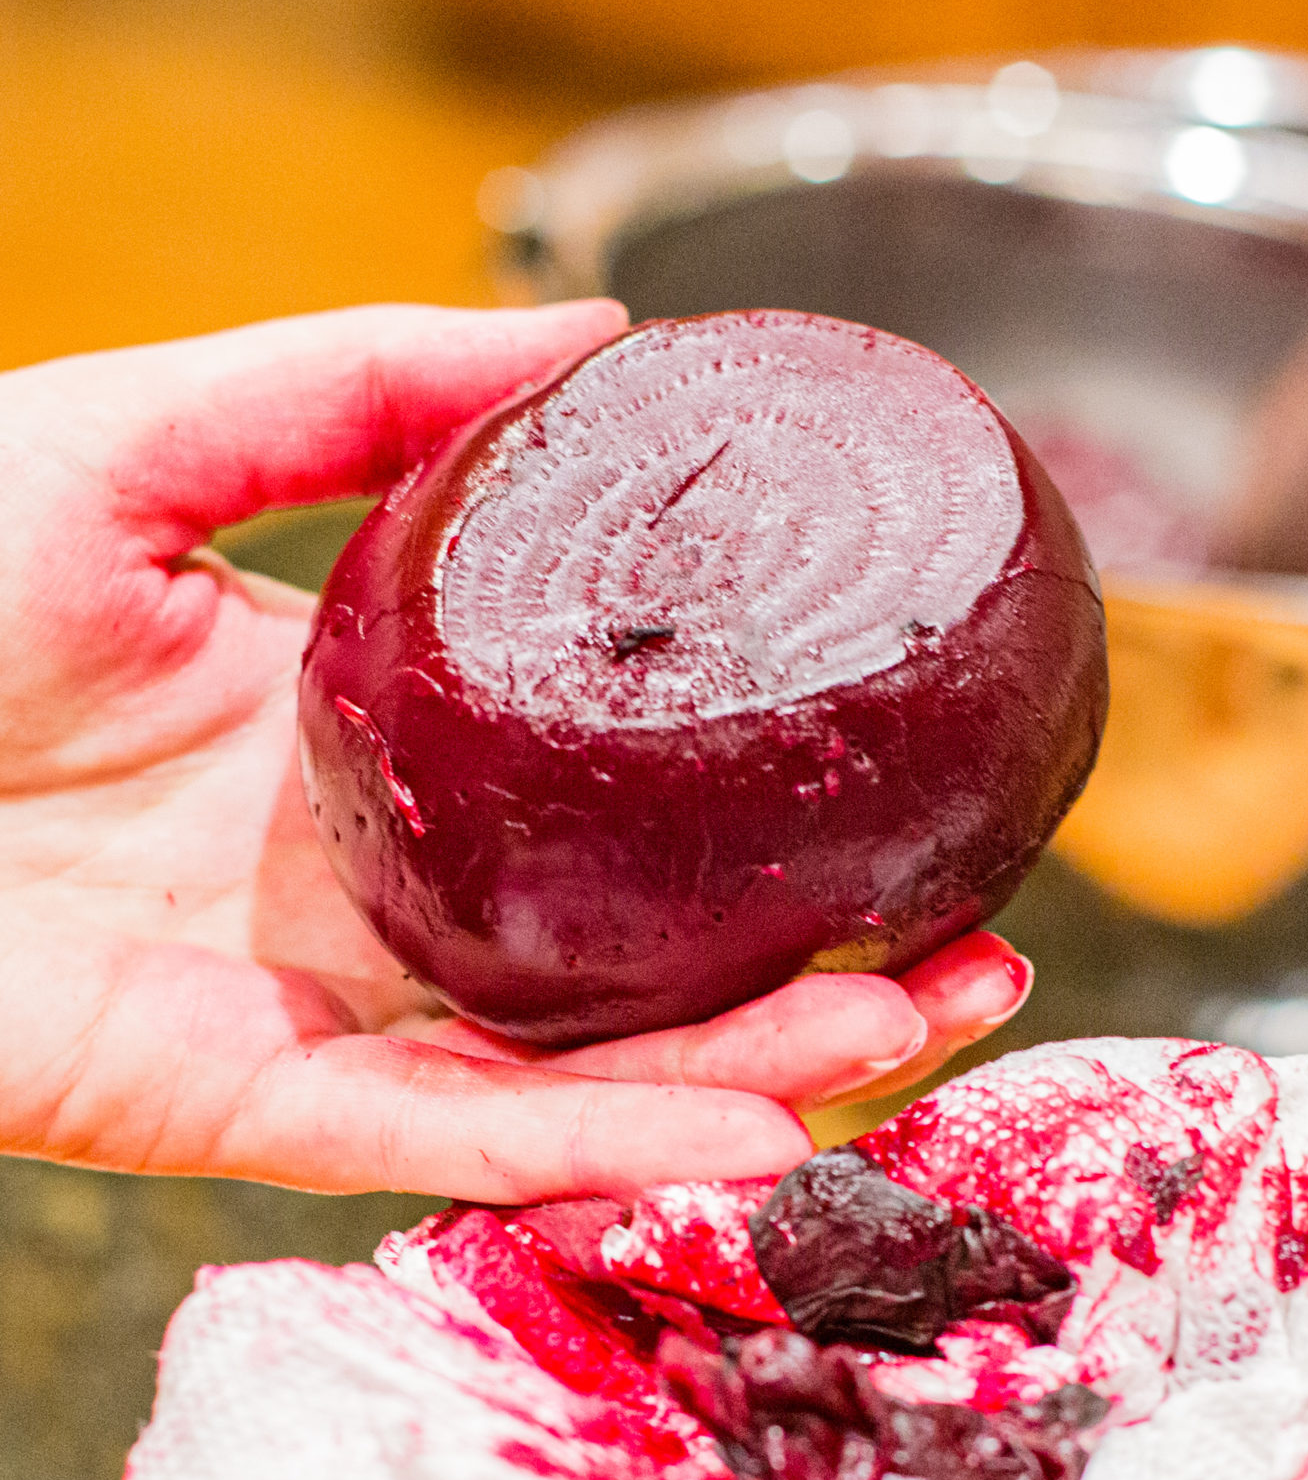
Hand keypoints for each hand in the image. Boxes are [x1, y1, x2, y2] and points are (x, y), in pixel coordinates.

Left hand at [0, 305, 1032, 1203]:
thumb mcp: (158, 436)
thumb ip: (373, 387)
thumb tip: (601, 339)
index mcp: (374, 759)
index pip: (613, 816)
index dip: (761, 824)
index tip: (900, 795)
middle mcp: (376, 901)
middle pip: (639, 971)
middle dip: (824, 977)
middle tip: (978, 954)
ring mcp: (321, 1014)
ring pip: (582, 1074)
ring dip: (763, 1066)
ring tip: (923, 1027)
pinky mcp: (241, 1108)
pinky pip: (452, 1140)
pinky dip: (601, 1139)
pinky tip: (751, 1118)